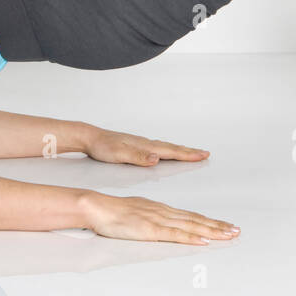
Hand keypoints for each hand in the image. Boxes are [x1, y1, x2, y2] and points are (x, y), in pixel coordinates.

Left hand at [82, 126, 209, 165]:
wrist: (90, 138)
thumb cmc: (103, 147)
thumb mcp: (119, 154)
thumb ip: (138, 157)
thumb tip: (156, 158)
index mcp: (145, 146)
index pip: (170, 151)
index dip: (188, 155)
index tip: (203, 155)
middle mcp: (146, 144)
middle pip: (172, 148)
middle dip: (189, 152)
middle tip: (205, 153)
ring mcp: (141, 144)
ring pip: (166, 147)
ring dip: (180, 150)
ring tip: (191, 153)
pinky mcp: (136, 146)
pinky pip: (158, 148)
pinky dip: (168, 150)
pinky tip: (166, 153)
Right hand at [82, 192, 238, 244]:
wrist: (98, 206)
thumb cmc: (113, 211)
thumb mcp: (138, 211)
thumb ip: (152, 217)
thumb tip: (163, 223)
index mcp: (162, 208)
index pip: (191, 216)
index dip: (210, 222)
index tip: (225, 226)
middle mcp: (164, 212)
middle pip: (196, 220)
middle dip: (218, 226)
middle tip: (236, 230)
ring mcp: (158, 220)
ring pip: (191, 227)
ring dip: (212, 231)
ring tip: (228, 235)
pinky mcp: (150, 229)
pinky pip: (175, 235)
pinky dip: (191, 238)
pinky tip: (202, 241)